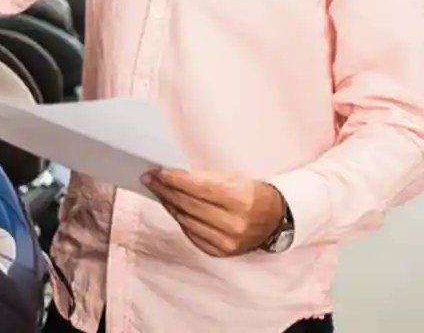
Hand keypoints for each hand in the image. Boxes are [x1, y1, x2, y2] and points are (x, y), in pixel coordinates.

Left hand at [143, 168, 285, 256]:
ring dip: (169, 203)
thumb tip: (172, 175)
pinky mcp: (220, 252)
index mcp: (241, 199)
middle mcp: (234, 224)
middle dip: (166, 189)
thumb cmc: (251, 193)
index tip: (157, 171)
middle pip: (189, 204)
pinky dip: (180, 218)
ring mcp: (227, 241)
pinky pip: (191, 233)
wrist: (273, 219)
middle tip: (150, 178)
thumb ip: (204, 177)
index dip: (174, 179)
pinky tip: (173, 206)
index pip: (198, 187)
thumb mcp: (234, 178)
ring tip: (158, 190)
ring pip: (186, 220)